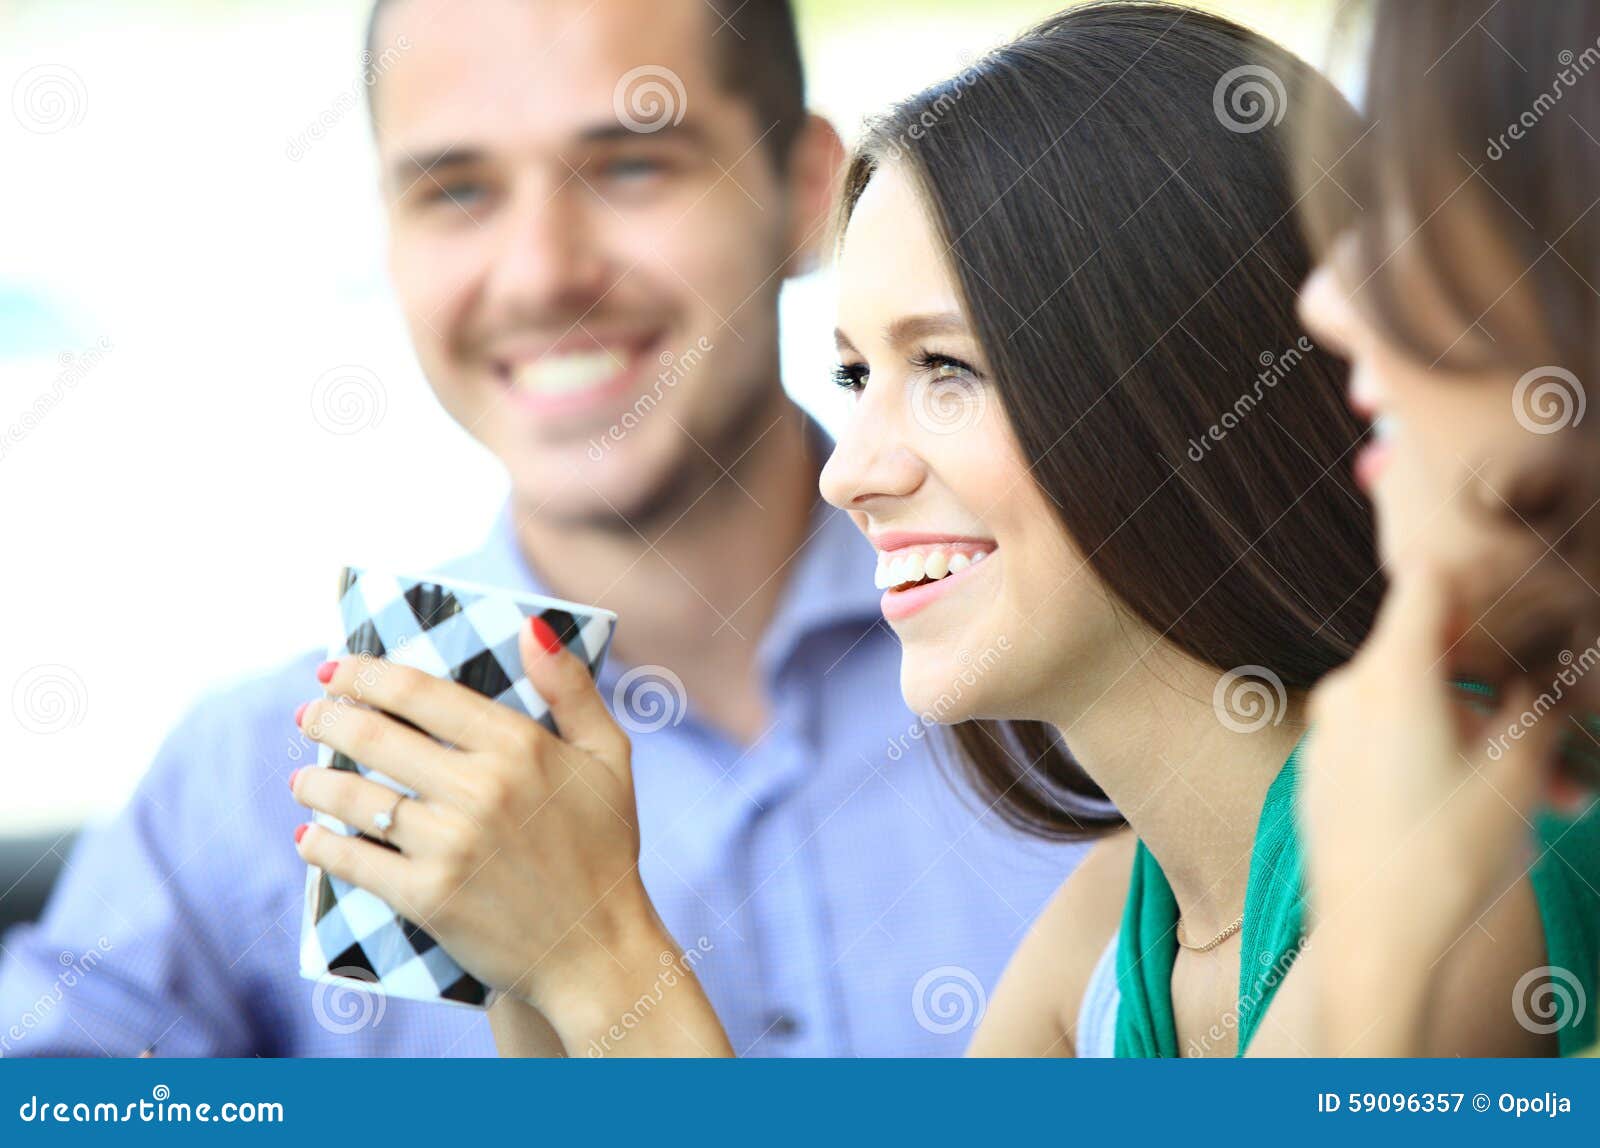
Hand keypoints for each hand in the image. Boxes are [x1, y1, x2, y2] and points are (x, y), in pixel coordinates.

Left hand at [289, 617, 664, 1037]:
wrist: (596, 951)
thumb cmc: (603, 848)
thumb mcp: (608, 757)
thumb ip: (572, 687)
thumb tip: (532, 627)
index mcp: (519, 745)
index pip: (419, 692)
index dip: (366, 674)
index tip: (336, 670)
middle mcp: (480, 789)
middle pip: (373, 737)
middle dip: (326, 720)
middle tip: (309, 718)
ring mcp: (449, 845)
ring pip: (353, 798)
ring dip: (314, 782)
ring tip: (302, 778)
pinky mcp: (427, 897)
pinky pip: (353, 861)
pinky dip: (321, 846)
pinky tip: (309, 837)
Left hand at [1301, 559, 1560, 1051]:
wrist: (1374, 943)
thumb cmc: (1448, 856)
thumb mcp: (1518, 774)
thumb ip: (1538, 705)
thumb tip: (1551, 672)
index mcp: (1390, 674)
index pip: (1429, 586)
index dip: (1477, 585)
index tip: (1517, 605)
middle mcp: (1347, 693)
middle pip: (1431, 663)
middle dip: (1502, 695)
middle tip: (1561, 744)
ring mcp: (1327, 736)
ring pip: (1415, 715)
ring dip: (1479, 741)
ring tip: (1546, 797)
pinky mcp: (1321, 776)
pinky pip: (1384, 750)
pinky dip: (1434, 764)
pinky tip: (1482, 810)